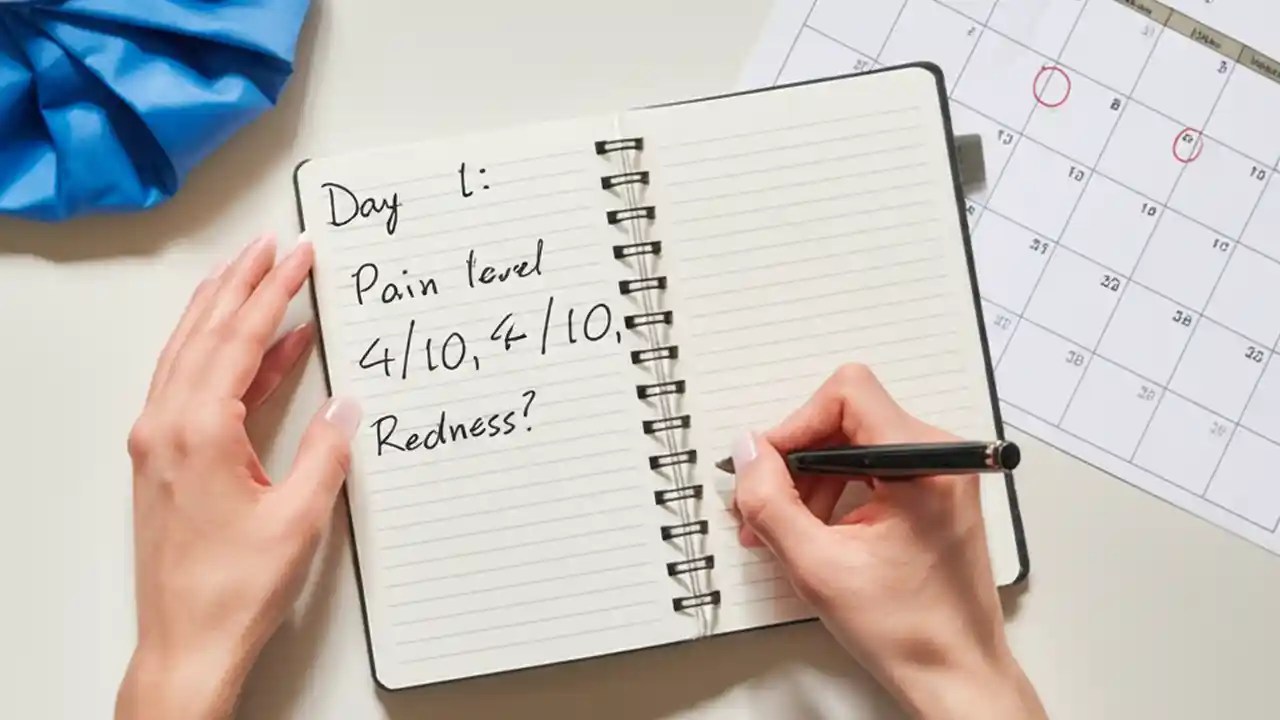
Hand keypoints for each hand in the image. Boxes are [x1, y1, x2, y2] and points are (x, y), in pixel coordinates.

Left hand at [115, 235, 360, 719]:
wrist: (187, 642)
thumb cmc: (234, 589)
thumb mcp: (298, 518)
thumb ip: (325, 454)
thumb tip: (344, 408)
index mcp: (194, 431)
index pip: (239, 339)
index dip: (273, 292)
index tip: (298, 255)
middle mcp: (165, 426)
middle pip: (204, 332)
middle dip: (241, 283)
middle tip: (273, 245)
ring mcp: (157, 442)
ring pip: (189, 353)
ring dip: (222, 310)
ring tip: (255, 276)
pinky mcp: (162, 459)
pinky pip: (190, 385)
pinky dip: (222, 357)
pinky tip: (259, 353)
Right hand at [730, 364, 1043, 719]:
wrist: (955, 673)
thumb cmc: (907, 630)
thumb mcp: (816, 566)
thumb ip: (771, 502)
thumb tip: (747, 452)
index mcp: (924, 463)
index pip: (848, 394)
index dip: (796, 424)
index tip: (766, 464)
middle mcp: (939, 456)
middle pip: (847, 418)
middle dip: (796, 460)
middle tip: (762, 506)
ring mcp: (939, 474)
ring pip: (854, 444)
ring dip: (810, 480)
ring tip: (785, 530)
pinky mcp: (932, 493)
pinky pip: (870, 469)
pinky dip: (834, 492)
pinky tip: (815, 532)